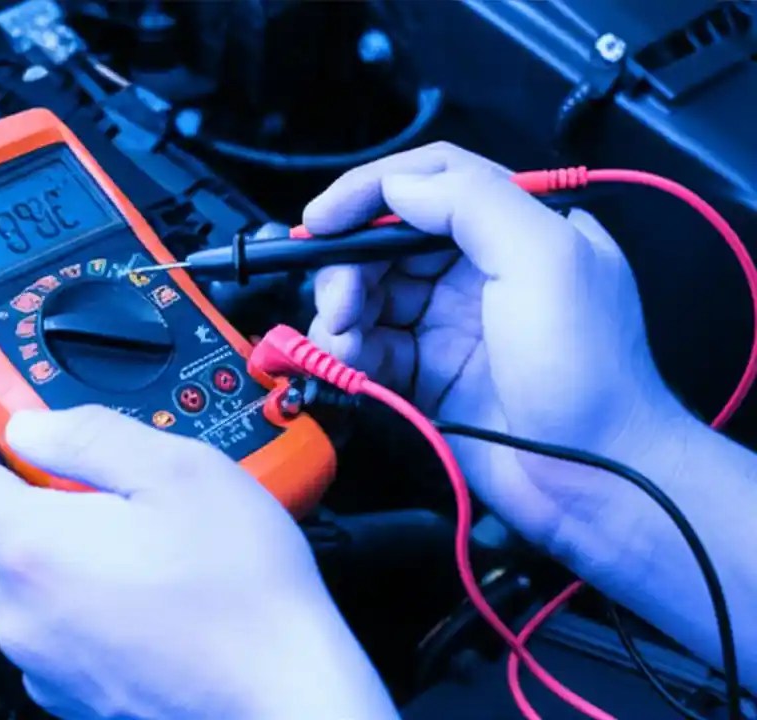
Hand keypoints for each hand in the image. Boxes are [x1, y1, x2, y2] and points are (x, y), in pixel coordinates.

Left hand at [0, 406, 396, 719]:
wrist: (284, 696)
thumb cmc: (243, 593)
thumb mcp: (178, 471)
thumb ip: (90, 436)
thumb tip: (33, 427)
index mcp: (34, 547)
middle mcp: (23, 613)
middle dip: (8, 501)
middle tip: (67, 481)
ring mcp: (43, 663)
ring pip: (11, 590)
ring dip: (39, 555)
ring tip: (114, 538)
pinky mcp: (72, 697)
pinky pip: (46, 633)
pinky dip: (66, 604)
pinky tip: (130, 592)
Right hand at [303, 142, 691, 578]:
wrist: (593, 480)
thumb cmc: (594, 377)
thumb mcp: (546, 261)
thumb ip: (475, 204)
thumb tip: (400, 184)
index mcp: (517, 230)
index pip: (433, 181)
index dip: (371, 191)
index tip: (326, 217)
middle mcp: (479, 271)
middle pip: (386, 240)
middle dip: (348, 264)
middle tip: (339, 300)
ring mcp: (450, 324)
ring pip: (368, 293)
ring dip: (341, 311)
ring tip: (342, 339)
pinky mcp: (428, 374)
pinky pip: (368, 348)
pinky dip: (347, 352)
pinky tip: (350, 363)